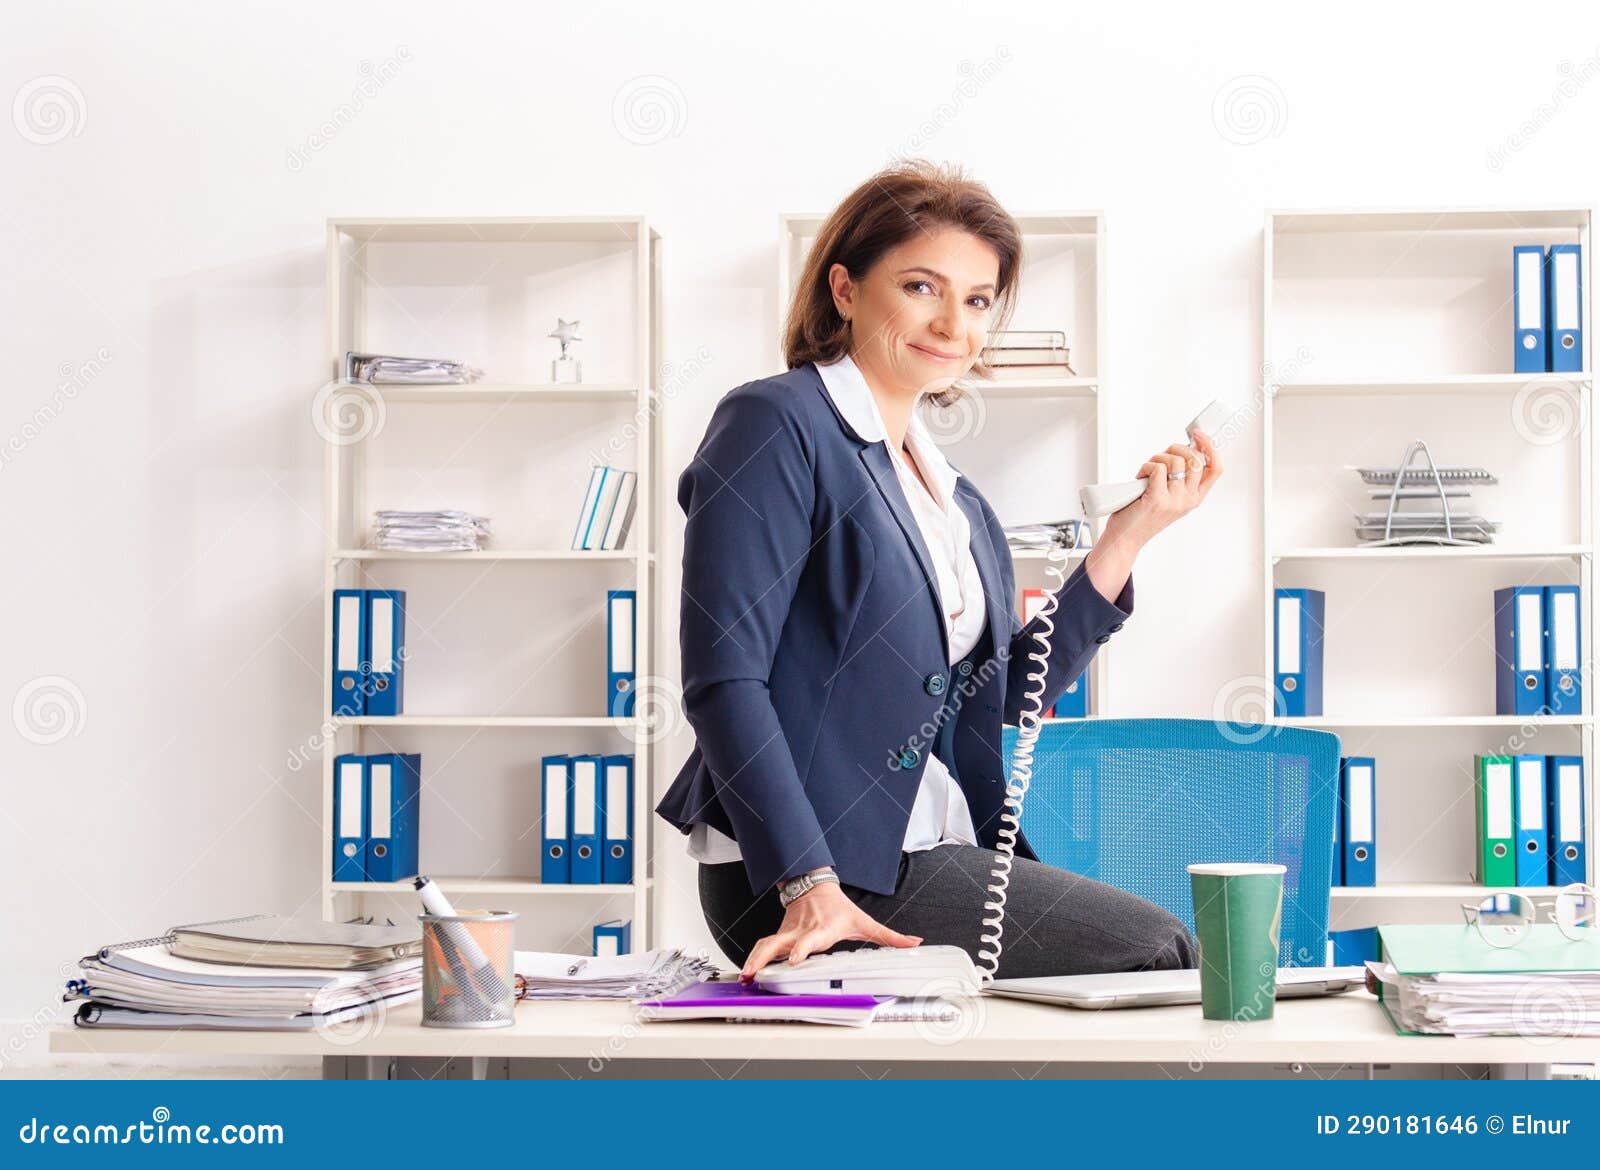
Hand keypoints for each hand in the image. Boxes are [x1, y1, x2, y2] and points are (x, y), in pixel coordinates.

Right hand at [739, 883, 921, 980]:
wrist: (814, 886)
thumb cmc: (838, 908)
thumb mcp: (864, 922)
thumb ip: (889, 937)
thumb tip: (914, 943)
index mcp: (822, 930)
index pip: (809, 939)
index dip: (801, 949)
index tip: (793, 960)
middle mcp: (801, 932)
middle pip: (778, 944)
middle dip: (765, 958)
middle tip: (756, 973)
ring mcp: (787, 933)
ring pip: (766, 944)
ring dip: (754, 959)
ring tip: (746, 976)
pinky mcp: (779, 935)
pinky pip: (764, 946)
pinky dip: (754, 958)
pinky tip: (748, 972)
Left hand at [1098, 427, 1223, 553]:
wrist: (1125, 539)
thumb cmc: (1142, 515)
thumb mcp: (1168, 496)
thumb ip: (1178, 477)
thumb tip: (1181, 450)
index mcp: (1194, 498)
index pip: (1216, 468)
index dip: (1211, 447)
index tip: (1199, 435)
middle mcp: (1188, 500)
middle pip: (1195, 459)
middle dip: (1176, 449)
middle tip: (1161, 456)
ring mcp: (1174, 500)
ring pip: (1175, 460)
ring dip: (1157, 458)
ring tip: (1147, 471)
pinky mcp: (1157, 499)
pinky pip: (1157, 467)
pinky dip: (1145, 467)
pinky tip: (1140, 478)